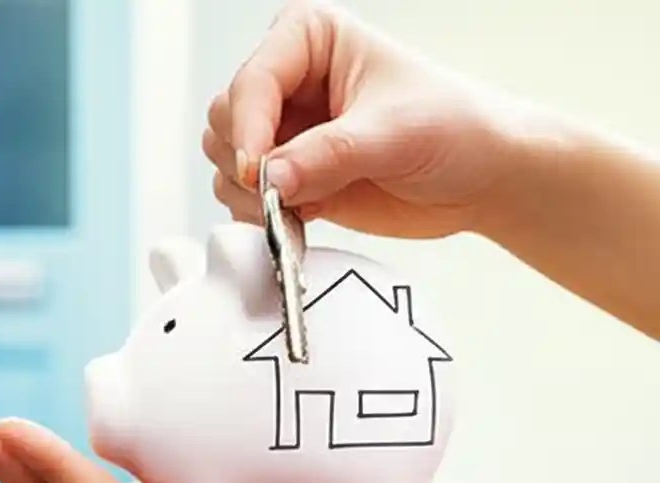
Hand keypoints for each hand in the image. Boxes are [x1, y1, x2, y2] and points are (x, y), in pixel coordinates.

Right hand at [206, 0, 517, 238]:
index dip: (248, 126)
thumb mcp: (393, 134)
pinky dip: (262, 215)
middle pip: (224, 119)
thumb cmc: (456, 129)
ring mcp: (285, 131)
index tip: (259, 168)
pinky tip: (306, 215)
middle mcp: (288, 83)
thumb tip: (269, 179)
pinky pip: (242, 198)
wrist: (483, 178)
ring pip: (224, 160)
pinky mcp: (288, 175)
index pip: (253, 80)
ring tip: (303, 201)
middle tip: (285, 188)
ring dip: (251, 191)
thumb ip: (327, 156)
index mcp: (309, 40)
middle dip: (248, 160)